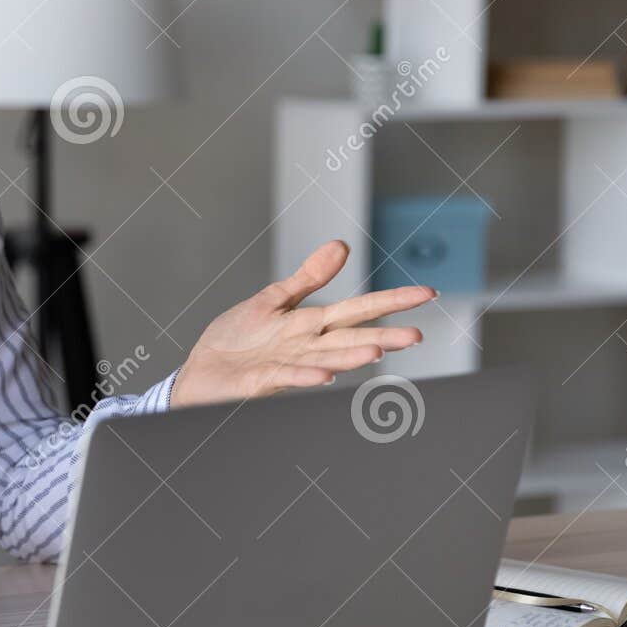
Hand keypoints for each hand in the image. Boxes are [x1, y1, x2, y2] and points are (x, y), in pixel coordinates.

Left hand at [171, 240, 433, 405]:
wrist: (200, 371)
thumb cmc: (236, 340)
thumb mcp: (273, 300)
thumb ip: (308, 278)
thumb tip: (342, 245)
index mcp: (310, 324)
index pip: (358, 310)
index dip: (391, 302)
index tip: (427, 293)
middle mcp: (305, 346)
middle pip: (349, 337)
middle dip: (383, 337)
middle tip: (417, 336)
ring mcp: (287, 365)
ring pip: (326, 358)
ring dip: (351, 356)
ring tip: (377, 350)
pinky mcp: (263, 381)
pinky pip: (288, 376)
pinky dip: (307, 375)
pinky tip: (325, 374)